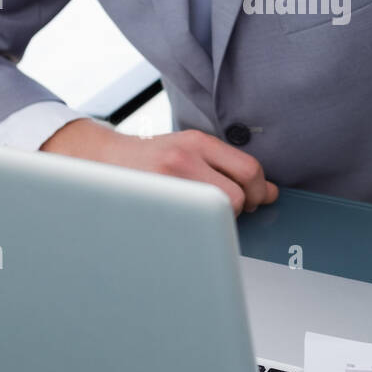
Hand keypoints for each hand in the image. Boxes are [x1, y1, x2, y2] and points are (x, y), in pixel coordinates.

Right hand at [40, 119, 277, 214]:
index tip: (257, 198)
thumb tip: (269, 191)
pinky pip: (193, 227)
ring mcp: (167, 183)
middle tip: (231, 210)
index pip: (249, 168)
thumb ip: (227, 166)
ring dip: (219, 220)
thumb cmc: (150, 158)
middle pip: (237, 196)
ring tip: (205, 215)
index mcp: (196, 142)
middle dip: (241, 208)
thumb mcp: (188, 149)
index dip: (259, 190)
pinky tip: (189, 224)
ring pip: (218, 214)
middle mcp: (182, 158)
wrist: (102, 161)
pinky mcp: (154, 204)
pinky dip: (198, 230)